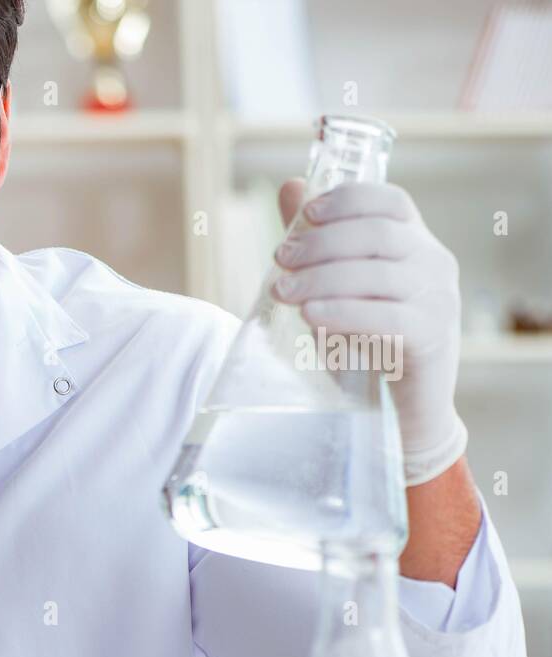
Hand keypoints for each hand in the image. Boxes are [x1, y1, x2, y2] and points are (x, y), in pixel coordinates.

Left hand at [271, 178, 467, 485]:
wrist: (405, 407)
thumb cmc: (369, 341)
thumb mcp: (341, 286)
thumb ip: (319, 239)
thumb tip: (290, 186)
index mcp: (415, 242)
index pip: (392, 202)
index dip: (350, 200)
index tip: (307, 214)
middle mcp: (434, 263)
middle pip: (378, 235)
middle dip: (321, 244)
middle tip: (279, 258)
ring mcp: (439, 300)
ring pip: (378, 275)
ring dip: (322, 279)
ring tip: (282, 292)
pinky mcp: (432, 337)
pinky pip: (386, 318)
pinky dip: (344, 313)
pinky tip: (311, 316)